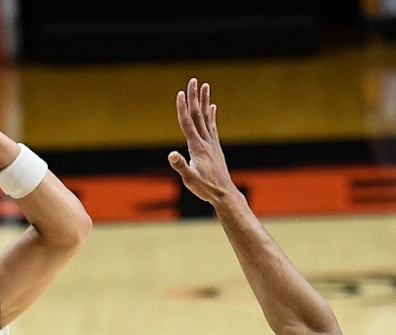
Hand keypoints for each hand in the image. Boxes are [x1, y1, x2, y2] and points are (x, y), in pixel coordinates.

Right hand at [168, 77, 238, 206]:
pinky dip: (211, 115)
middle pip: (198, 115)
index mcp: (197, 147)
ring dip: (204, 101)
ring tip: (205, 86)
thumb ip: (181, 166)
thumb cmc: (205, 188)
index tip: (181, 93)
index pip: (188, 123)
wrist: (224, 194)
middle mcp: (206, 142)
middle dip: (194, 97)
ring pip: (206, 118)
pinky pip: (212, 127)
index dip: (183, 108)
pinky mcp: (215, 148)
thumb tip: (171, 154)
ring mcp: (212, 143)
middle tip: (193, 80)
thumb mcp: (190, 180)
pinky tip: (212, 107)